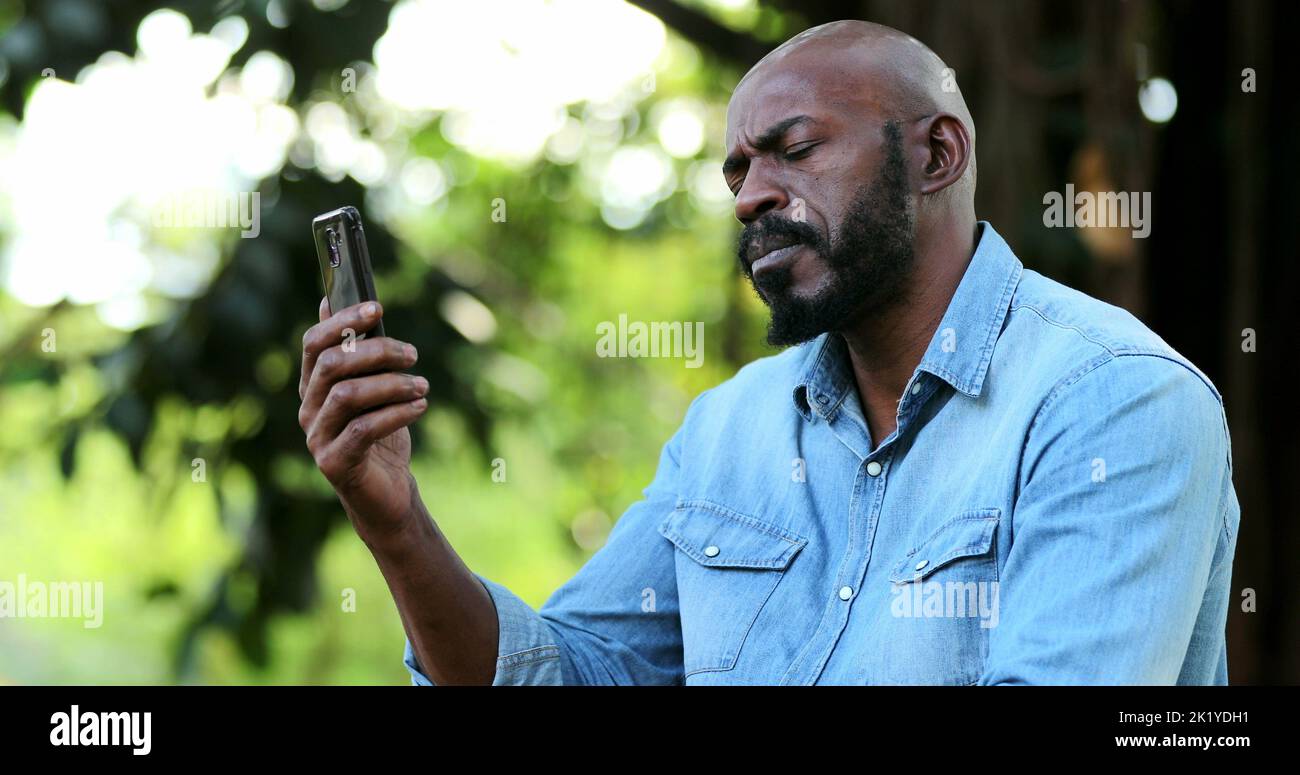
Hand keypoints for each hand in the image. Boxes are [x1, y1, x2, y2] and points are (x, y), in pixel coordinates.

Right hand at [299, 298, 429, 539]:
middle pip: (332, 365)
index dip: (343, 321)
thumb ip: (358, 352)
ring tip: (423, 386)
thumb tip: (330, 298)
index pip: (314, 343)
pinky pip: (363, 429)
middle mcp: (308, 408)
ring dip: (392, 384)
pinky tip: (420, 406)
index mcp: (314, 385)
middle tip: (412, 354)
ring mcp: (317, 437)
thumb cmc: (381, 434)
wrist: (387, 492)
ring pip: (348, 395)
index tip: (377, 308)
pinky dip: (396, 413)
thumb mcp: (374, 388)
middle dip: (376, 352)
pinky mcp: (334, 463)